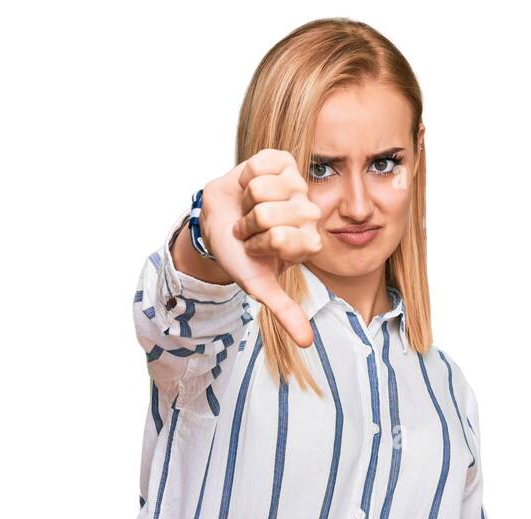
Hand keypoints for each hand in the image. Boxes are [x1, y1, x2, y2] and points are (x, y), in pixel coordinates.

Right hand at [199, 149, 323, 347]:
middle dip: (249, 223)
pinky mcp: (283, 162)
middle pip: (269, 212)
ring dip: (246, 200)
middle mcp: (310, 213)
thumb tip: (307, 343)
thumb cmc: (241, 254)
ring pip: (262, 189)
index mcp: (309, 242)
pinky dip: (246, 175)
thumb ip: (285, 311)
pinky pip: (261, 165)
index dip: (258, 242)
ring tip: (249, 208)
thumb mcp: (259, 284)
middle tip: (251, 228)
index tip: (257, 248)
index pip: (281, 237)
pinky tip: (249, 185)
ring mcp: (298, 186)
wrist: (220, 222)